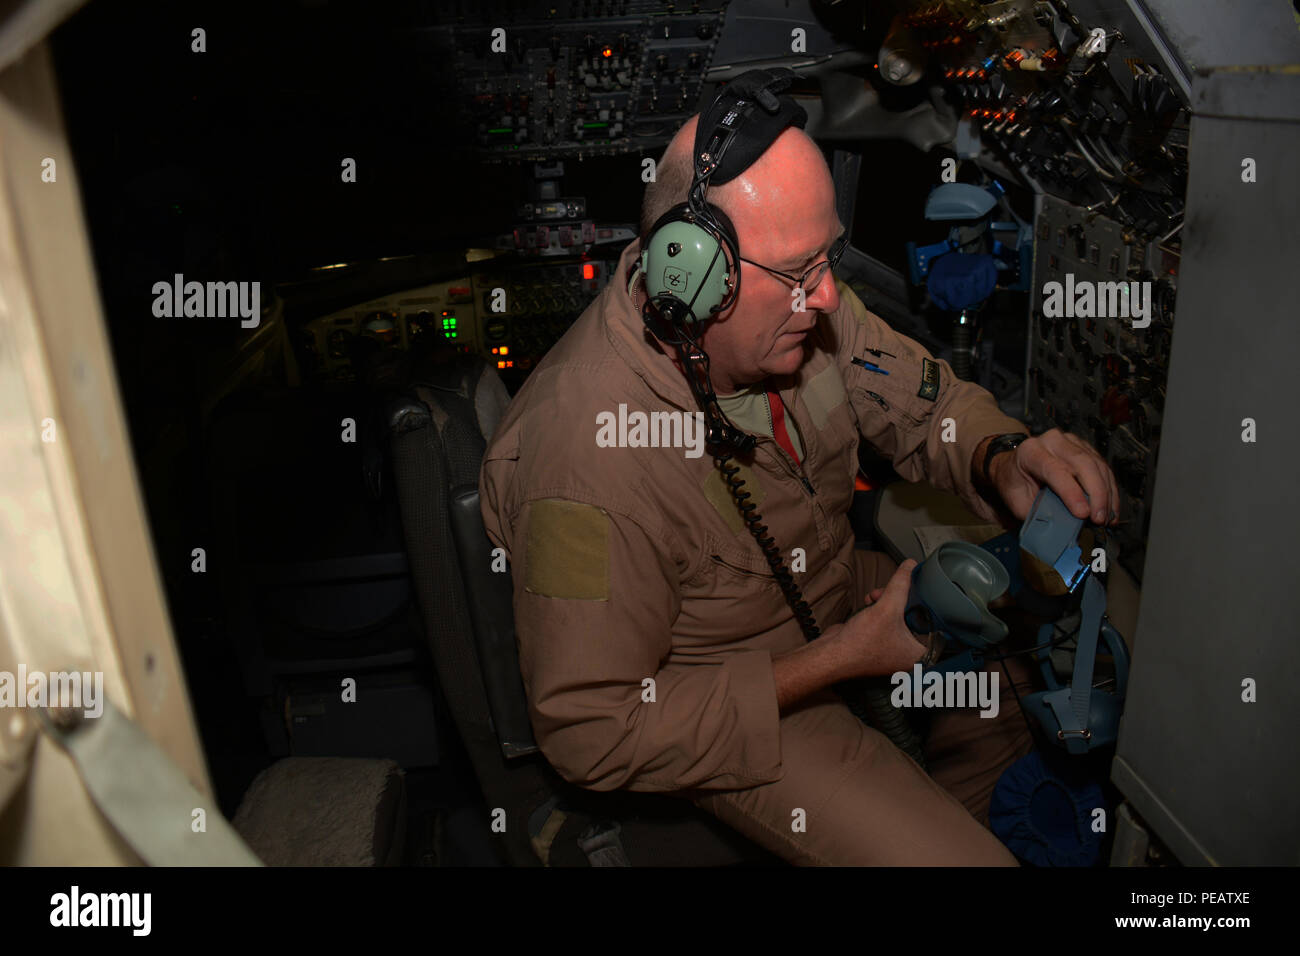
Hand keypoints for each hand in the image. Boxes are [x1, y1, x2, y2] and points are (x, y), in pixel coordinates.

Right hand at [829, 559, 927, 678]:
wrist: (832, 654)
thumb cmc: (860, 644)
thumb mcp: (886, 607)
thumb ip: (900, 585)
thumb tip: (910, 566)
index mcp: (918, 654)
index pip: (934, 624)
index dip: (928, 605)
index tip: (924, 591)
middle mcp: (907, 654)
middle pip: (914, 618)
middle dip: (901, 600)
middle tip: (894, 591)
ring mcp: (892, 650)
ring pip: (898, 618)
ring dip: (887, 601)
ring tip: (877, 596)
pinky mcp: (878, 644)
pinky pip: (885, 622)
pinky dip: (878, 609)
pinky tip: (870, 603)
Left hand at [989, 428, 1120, 524]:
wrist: (1015, 467)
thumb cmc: (1015, 484)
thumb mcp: (1017, 501)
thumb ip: (1038, 512)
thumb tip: (1064, 527)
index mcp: (1030, 451)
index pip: (1055, 470)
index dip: (1071, 492)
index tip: (1083, 514)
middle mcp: (1052, 441)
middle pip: (1082, 463)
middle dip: (1096, 494)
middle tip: (1099, 519)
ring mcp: (1071, 442)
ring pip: (1097, 465)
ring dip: (1106, 494)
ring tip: (1107, 518)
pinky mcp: (1085, 448)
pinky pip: (1103, 468)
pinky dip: (1110, 490)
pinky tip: (1111, 509)